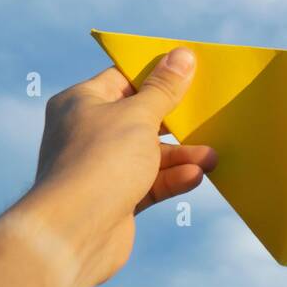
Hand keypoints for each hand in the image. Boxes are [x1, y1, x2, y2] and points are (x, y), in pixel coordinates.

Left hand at [27, 48, 216, 286]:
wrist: (73, 232)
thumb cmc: (101, 161)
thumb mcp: (140, 116)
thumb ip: (164, 88)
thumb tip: (182, 55)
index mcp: (82, 102)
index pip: (123, 78)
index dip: (156, 74)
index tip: (190, 72)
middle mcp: (88, 132)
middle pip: (140, 117)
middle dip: (176, 120)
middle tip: (207, 114)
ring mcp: (101, 167)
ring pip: (149, 153)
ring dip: (181, 154)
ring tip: (212, 157)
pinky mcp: (115, 198)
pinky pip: (149, 182)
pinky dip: (172, 178)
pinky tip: (196, 176)